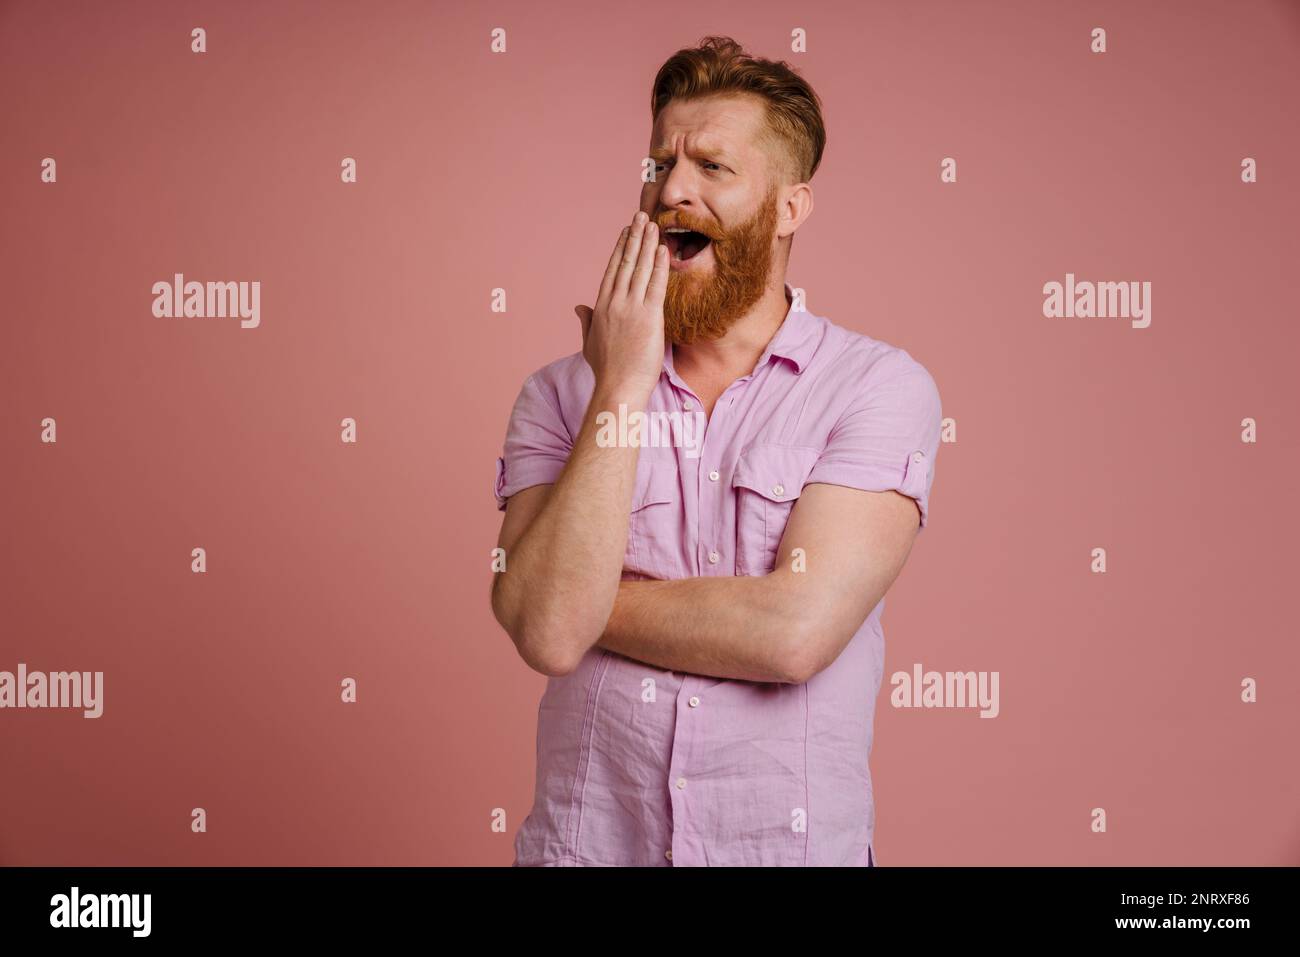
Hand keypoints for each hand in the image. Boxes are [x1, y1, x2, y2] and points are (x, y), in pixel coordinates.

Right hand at [575, 210, 668, 396]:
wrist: (618, 387)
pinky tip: (663, 249)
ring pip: (641, 269)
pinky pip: (657, 285)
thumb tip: (579, 308)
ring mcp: (631, 309)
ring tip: (654, 224)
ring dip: (647, 244)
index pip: (612, 270)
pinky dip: (660, 265)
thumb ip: (586, 322)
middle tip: (641, 216)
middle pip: (626, 263)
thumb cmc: (606, 371)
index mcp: (600, 308)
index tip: (626, 232)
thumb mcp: (590, 343)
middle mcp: (614, 303)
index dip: (620, 248)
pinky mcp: (649, 318)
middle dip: (634, 237)